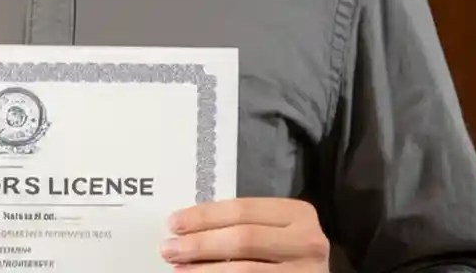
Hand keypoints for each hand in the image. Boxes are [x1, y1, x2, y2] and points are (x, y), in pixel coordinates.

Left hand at [160, 198, 328, 270]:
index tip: (174, 223)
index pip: (243, 210)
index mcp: (299, 214)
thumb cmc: (288, 251)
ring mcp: (304, 272)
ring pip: (244, 270)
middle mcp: (307, 242)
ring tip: (178, 267)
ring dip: (204, 269)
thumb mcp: (275, 230)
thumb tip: (188, 228)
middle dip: (200, 243)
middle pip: (242, 239)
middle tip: (168, 248)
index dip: (204, 216)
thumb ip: (244, 223)